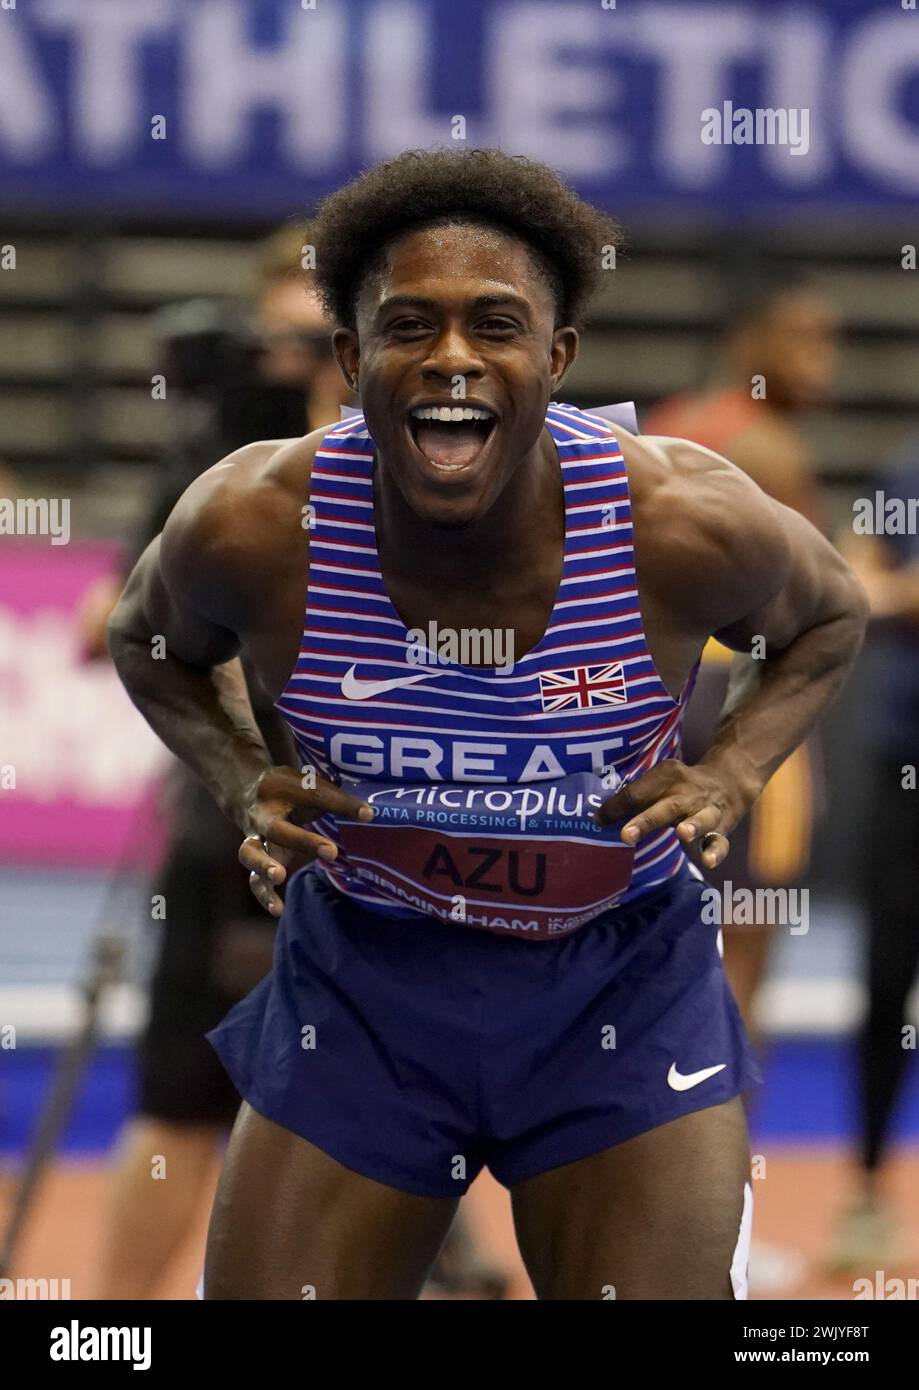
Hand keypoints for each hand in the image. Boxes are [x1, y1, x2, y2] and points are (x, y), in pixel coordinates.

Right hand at [237, 766, 372, 915]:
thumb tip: (370, 815)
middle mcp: (263, 815)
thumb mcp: (310, 787)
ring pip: (250, 853)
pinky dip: (265, 895)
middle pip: (278, 828)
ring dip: (265, 866)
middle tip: (331, 852)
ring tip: (280, 876)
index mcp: (281, 789)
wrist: (243, 792)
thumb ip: (336, 800)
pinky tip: (278, 910)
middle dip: (304, 841)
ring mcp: (254, 838)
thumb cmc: (288, 792)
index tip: (366, 814)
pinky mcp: (254, 860)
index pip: (314, 795)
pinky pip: (254, 879)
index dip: (341, 804)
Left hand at [596, 759, 749, 870]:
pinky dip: (715, 852)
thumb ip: (633, 800)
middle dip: (646, 821)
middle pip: (666, 807)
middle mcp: (687, 793)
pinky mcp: (722, 828)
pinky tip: (707, 861)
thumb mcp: (658, 784)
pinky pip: (720, 842)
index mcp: (667, 776)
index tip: (598, 821)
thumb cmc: (679, 789)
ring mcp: (707, 811)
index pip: (637, 793)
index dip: (616, 807)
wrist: (728, 782)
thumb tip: (598, 819)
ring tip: (683, 834)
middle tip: (626, 835)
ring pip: (701, 819)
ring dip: (693, 826)